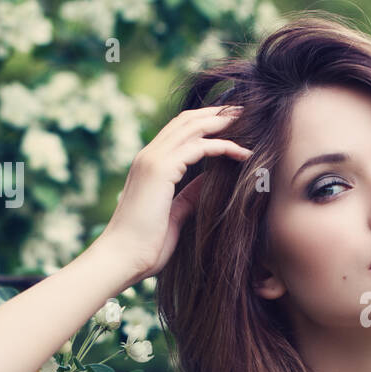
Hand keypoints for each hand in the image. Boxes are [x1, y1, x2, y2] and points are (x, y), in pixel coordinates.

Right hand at [97, 105, 251, 283]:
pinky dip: (223, 146)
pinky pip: (198, 147)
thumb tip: (208, 182)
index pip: (179, 130)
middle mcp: (148, 156)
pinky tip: (243, 154)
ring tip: (248, 122)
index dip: (206, 123)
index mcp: (149, 164)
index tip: (232, 125)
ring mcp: (152, 160)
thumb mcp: (175, 214)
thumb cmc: (145, 244)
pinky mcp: (160, 170)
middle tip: (245, 113)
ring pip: (192, 127)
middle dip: (217, 114)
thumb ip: (189, 195)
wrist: (122, 258)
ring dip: (222, 123)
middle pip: (187, 120)